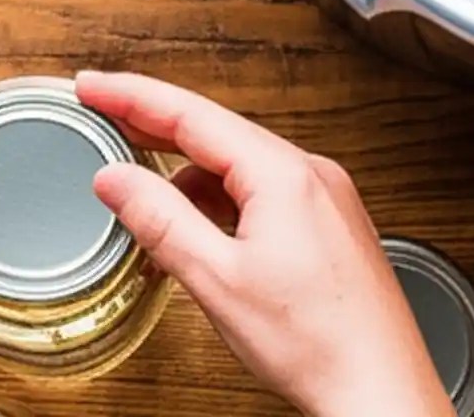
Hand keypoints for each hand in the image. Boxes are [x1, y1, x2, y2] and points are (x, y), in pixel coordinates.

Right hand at [76, 72, 452, 416]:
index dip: (132, 96)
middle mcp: (311, 175)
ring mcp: (325, 199)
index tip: (92, 87)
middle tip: (103, 118)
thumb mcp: (216, 280)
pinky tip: (196, 231)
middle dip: (153, 127)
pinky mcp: (329, 226)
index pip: (190, 114)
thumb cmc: (319, 345)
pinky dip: (219, 203)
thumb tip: (114, 179)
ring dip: (186, 177)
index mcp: (284, 175)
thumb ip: (159, 220)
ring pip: (238, 166)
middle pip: (215, 132)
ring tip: (144, 202)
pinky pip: (261, 193)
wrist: (381, 394)